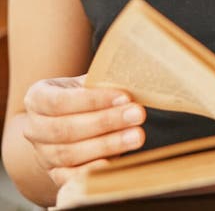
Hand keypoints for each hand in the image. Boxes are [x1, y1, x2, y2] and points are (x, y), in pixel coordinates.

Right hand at [22, 75, 145, 187]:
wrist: (68, 120)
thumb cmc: (81, 96)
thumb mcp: (86, 82)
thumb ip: (101, 82)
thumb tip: (130, 81)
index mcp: (37, 98)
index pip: (60, 101)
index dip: (93, 100)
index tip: (125, 96)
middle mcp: (34, 128)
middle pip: (65, 129)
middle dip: (105, 122)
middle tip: (137, 114)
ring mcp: (42, 154)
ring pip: (70, 154)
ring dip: (107, 145)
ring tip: (136, 135)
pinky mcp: (55, 175)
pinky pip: (71, 177)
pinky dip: (92, 170)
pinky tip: (115, 161)